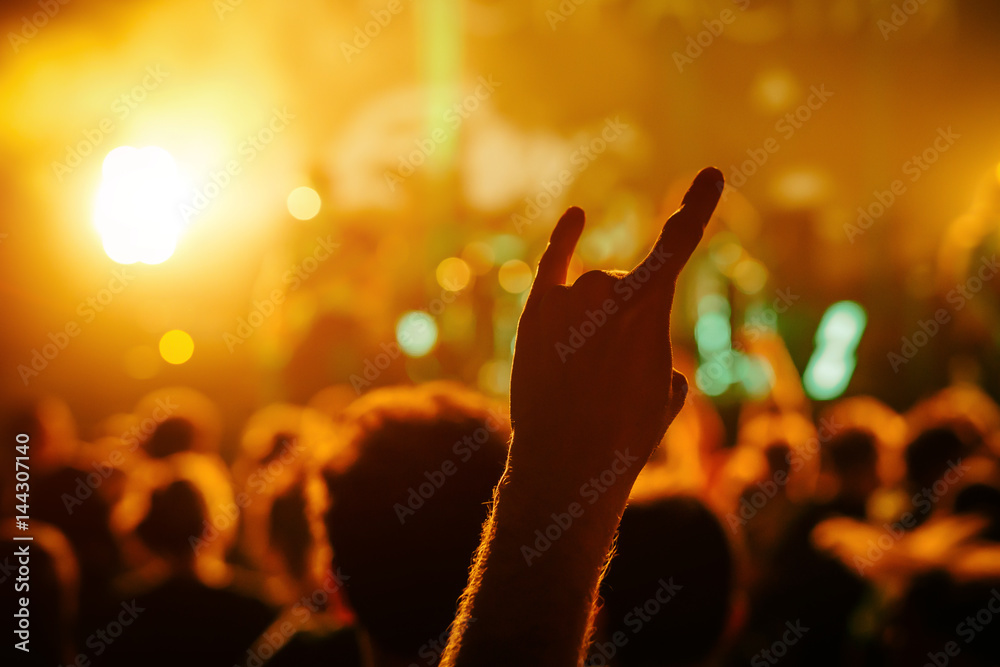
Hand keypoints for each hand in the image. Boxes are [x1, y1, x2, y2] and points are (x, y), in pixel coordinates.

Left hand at [508, 167, 723, 495]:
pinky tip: (577, 218)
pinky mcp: (536, 312)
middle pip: (625, 286)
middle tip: (609, 376)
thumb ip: (658, 355)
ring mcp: (567, 298)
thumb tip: (646, 350)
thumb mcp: (662, 396)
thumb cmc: (625, 438)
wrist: (565, 466)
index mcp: (651, 306)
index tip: (712, 173)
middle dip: (623, 322)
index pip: (680, 243)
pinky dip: (565, 241)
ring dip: (593, 320)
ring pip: (593, 291)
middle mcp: (607, 290)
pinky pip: (553, 265)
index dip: (697, 206)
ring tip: (582, 374)